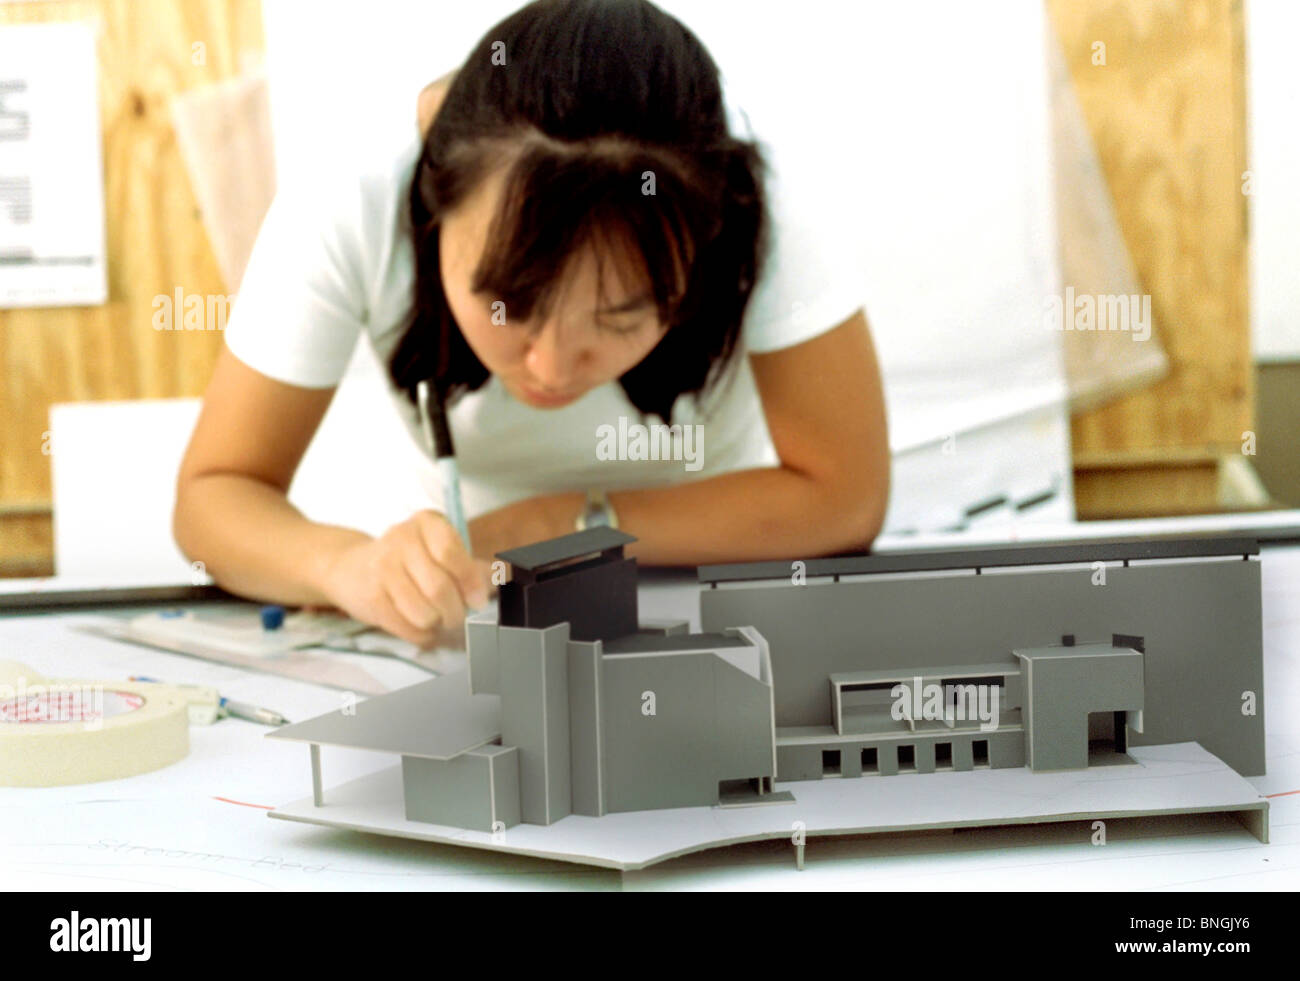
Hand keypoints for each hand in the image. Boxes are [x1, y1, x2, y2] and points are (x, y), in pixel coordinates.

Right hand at [317, 510, 490, 648]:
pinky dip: (420, 634)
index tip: (477, 600)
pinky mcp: (370, 596)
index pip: (451, 552)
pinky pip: (406, 628)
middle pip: (439, 588)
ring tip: (433, 616)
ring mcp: (382, 567)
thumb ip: (470, 565)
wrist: (350, 567)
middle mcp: (402, 539)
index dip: (469, 582)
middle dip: (454, 611)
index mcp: (427, 523)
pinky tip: (418, 624)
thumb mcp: (437, 550)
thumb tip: (502, 577)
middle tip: (455, 615)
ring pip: (423, 613)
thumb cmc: (406, 559)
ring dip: (436, 624)